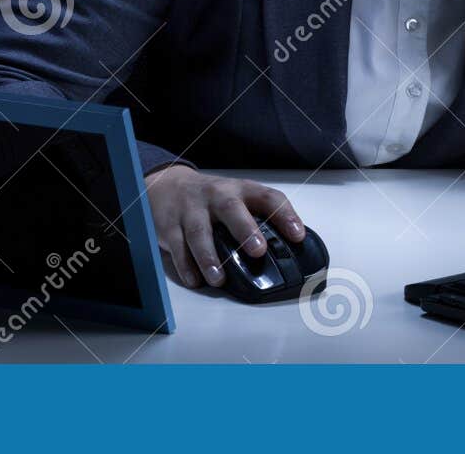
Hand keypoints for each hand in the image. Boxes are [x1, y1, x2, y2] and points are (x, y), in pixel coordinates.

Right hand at [142, 164, 305, 288]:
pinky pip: (176, 246)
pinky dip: (185, 265)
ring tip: (219, 279)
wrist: (167, 185)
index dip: (285, 215)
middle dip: (245, 230)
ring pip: (200, 232)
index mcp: (240, 190)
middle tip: (258, 251)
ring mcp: (191, 209)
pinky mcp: (170, 225)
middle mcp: (217, 196)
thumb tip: (286, 253)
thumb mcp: (236, 199)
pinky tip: (195, 279)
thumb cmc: (210, 198)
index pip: (268, 197)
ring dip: (209, 257)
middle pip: (231, 209)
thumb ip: (258, 219)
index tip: (297, 235)